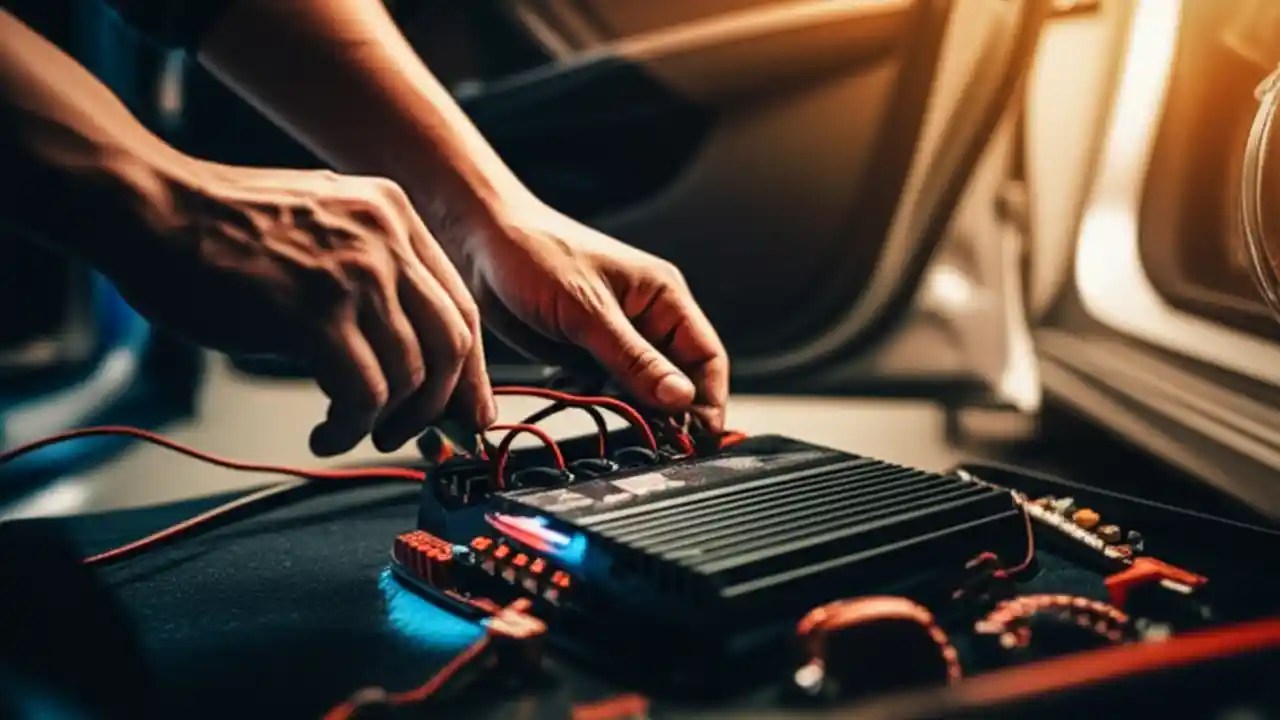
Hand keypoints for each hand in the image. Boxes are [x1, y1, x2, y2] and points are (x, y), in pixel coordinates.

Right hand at [105, 162, 494, 454]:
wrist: (150, 209)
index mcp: (394, 215)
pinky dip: (352, 427)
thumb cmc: (221, 229)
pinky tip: (326, 432)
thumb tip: (409, 358)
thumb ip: (372, 276)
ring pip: (413, 374)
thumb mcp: (323, 228)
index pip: (462, 307)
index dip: (468, 372)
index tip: (465, 413)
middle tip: (412, 436)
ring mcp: (355, 273)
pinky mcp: (316, 313)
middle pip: (453, 343)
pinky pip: (365, 393)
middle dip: (440, 406)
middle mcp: (387, 238)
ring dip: (389, 421)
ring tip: (353, 431)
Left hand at [453, 203, 729, 431]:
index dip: (708, 400)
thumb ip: (634, 360)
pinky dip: (596, 399)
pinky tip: (577, 397)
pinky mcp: (586, 349)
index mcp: (663, 296)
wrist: (480, 240)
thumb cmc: (535, 254)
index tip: (698, 439)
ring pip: (640, 388)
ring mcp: (616, 335)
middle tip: (654, 445)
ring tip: (612, 422)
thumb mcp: (588, 312)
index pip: (707, 357)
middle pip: (677, 378)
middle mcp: (647, 317)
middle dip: (667, 412)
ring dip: (628, 408)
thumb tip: (681, 399)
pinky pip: (606, 387)